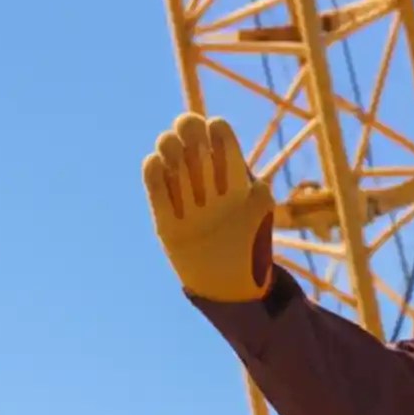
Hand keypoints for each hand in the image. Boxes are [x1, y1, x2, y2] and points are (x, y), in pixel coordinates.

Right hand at [142, 112, 275, 300]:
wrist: (229, 289)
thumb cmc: (251, 252)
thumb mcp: (259, 221)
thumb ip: (256, 199)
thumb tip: (256, 183)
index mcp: (234, 185)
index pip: (225, 151)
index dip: (219, 135)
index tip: (215, 125)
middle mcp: (209, 190)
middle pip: (196, 152)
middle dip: (191, 134)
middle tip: (187, 125)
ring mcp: (187, 204)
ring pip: (175, 168)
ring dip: (171, 150)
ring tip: (170, 143)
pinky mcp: (167, 223)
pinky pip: (158, 196)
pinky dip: (154, 178)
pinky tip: (153, 162)